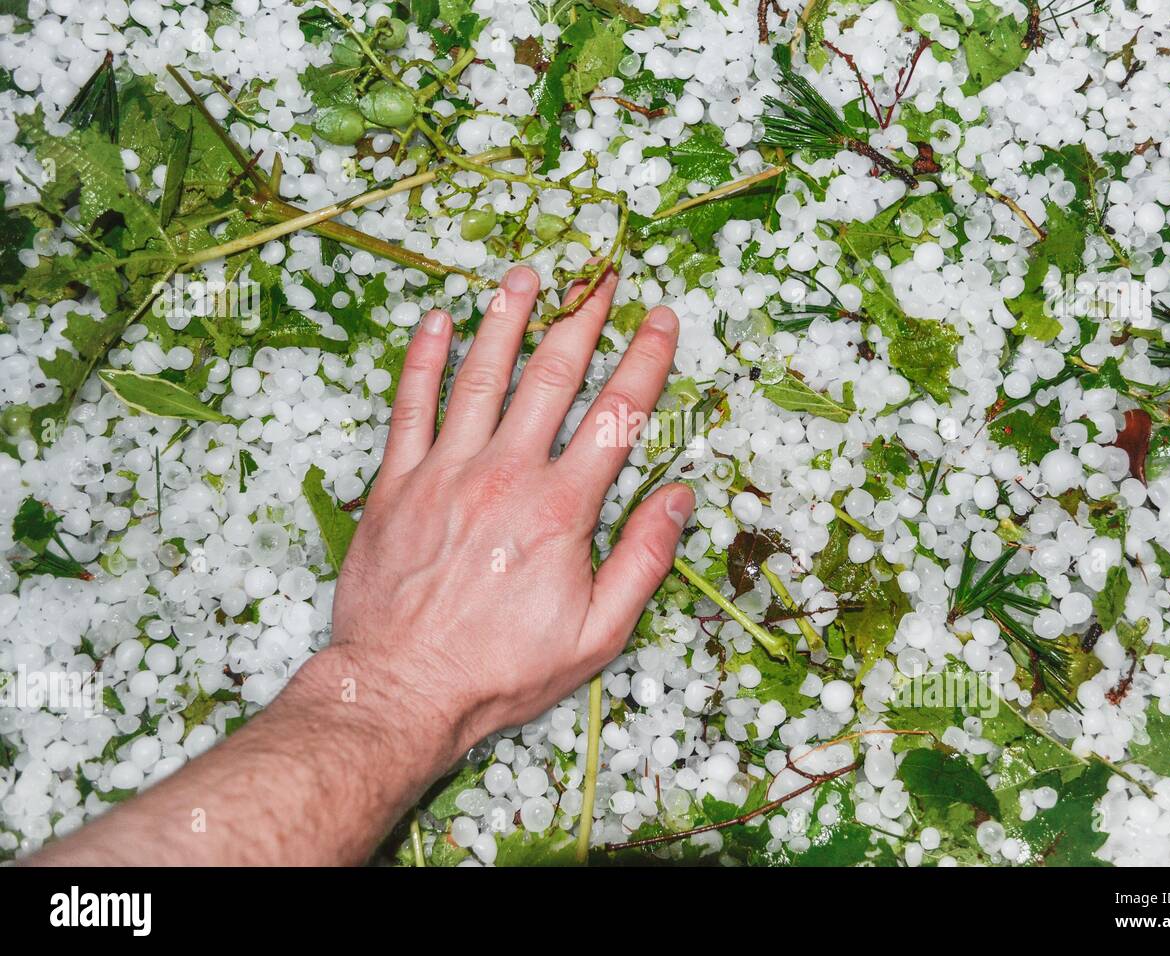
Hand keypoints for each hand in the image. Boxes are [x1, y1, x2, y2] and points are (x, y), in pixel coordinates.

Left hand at [329, 265, 693, 754]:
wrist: (402, 690)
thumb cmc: (502, 670)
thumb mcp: (597, 634)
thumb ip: (643, 560)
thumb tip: (679, 497)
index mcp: (561, 509)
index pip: (617, 416)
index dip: (645, 360)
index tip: (661, 319)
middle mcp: (505, 475)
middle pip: (552, 378)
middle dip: (583, 319)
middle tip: (601, 276)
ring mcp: (444, 472)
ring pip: (480, 376)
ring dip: (505, 319)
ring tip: (525, 274)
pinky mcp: (396, 484)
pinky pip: (409, 407)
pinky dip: (422, 360)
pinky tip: (436, 321)